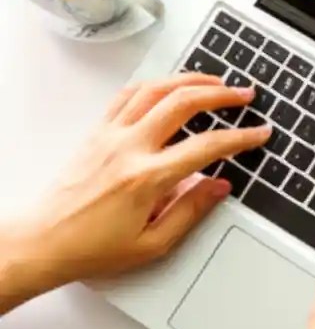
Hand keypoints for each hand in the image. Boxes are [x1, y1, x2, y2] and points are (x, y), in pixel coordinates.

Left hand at [0, 74, 269, 312]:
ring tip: (214, 82)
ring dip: (189, 80)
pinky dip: (154, 84)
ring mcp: (109, 135)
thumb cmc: (90, 248)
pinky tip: (169, 86)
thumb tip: (219, 186)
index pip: (206, 146)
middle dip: (221, 94)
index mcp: (146, 179)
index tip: (258, 133)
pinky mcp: (96, 132)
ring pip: (155, 90)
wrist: (41, 242)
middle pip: (182, 103)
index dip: (240, 137)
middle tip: (243, 95)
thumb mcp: (152, 244)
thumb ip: (191, 211)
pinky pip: (127, 95)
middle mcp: (127, 149)